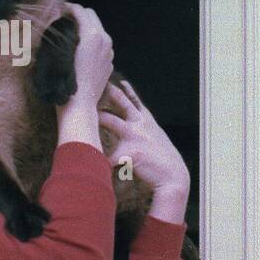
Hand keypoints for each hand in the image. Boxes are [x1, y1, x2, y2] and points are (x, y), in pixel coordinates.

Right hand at [61, 3, 112, 107]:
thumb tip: (60, 22)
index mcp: (92, 34)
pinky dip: (92, 41)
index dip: (68, 7)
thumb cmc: (66, 80)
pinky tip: (81, 51)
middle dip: (78, 14)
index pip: (80, 10)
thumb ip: (63, 33)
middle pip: (91, 15)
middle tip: (64, 18)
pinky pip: (102, 45)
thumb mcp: (60, 52)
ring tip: (71, 34)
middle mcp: (105, 39)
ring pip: (98, 29)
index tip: (59, 9)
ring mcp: (109, 51)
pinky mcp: (110, 62)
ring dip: (86, 27)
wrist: (80, 104)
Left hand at [98, 80, 189, 195]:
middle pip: (121, 102)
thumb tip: (133, 130)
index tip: (118, 81)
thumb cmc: (164, 161)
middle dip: (108, 92)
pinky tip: (91, 159)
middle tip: (96, 85)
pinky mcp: (129, 152)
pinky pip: (108, 155)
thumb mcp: (157, 139)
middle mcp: (140, 124)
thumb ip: (145, 131)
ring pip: (111, 120)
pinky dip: (99, 157)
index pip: (135, 100)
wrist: (173, 178)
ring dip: (98, 117)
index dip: (126, 90)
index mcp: (147, 121)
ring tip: (85, 114)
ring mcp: (135, 136)